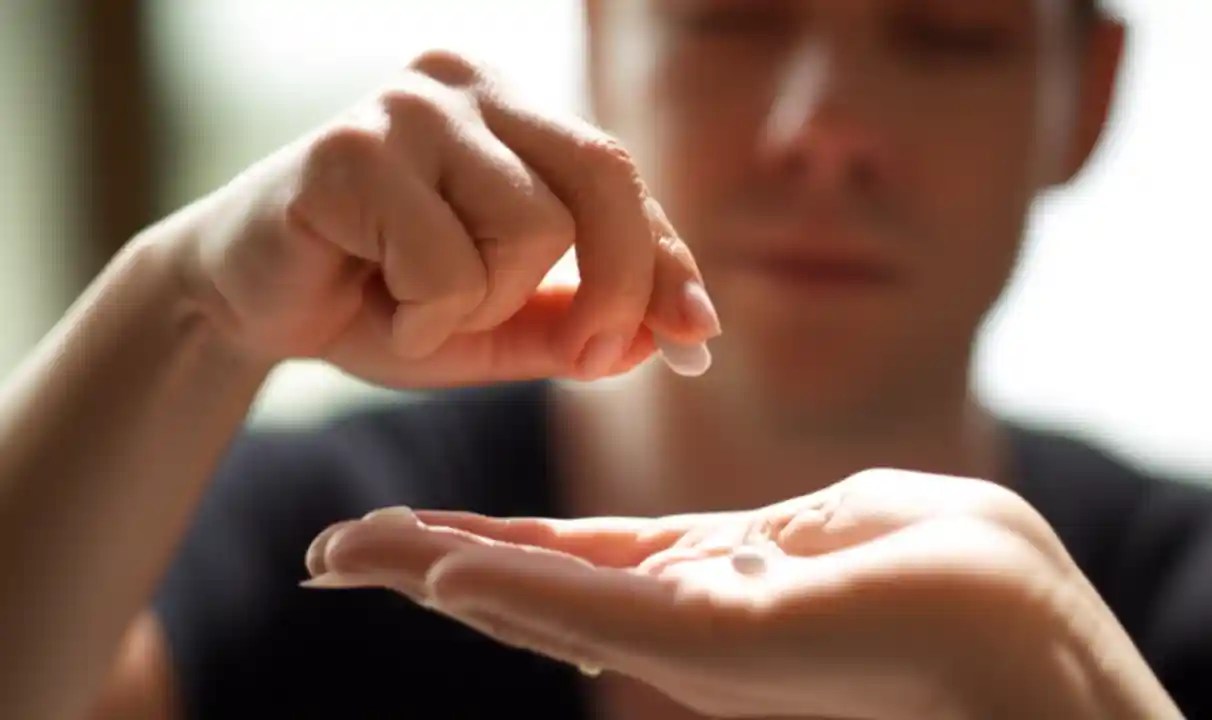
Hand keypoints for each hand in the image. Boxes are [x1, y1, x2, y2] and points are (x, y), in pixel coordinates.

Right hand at [164, 50, 719, 385]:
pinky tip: (371, 297)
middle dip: (621, 284)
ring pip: (532, 228)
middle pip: (602, 176)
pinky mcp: (347, 151)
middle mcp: (465, 85)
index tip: (700, 332)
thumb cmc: (376, 300)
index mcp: (508, 110)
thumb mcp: (495, 319)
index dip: (665, 259)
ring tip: (419, 306)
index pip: (617, 175)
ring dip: (486, 305)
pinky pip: (448, 263)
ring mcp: (404, 109)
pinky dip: (424, 316)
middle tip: (589, 358)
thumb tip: (671, 334)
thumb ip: (575, 319)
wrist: (244, 303)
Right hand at [303, 470, 1176, 718]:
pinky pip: (611, 611)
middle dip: (432, 565)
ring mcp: (699, 641)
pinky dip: (524, 594)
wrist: (1046, 656)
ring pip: (550, 601)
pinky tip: (450, 572)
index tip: (396, 533)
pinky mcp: (733, 646)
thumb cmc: (963, 584)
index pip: (575, 560)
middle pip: (536, 585)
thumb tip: (716, 557)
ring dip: (449, 574)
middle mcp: (686, 621)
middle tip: (331, 550)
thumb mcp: (850, 529)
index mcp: (715, 583)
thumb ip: (762, 545)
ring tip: (356, 550)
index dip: (484, 545)